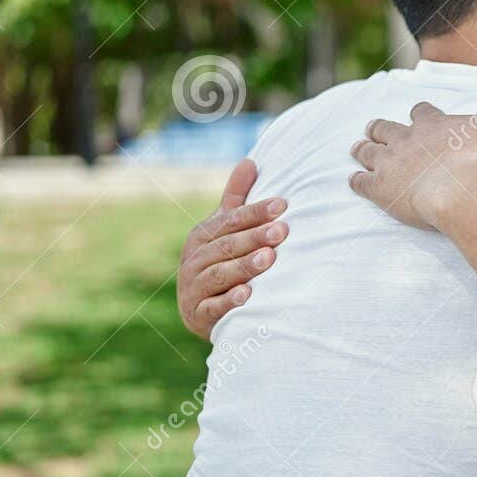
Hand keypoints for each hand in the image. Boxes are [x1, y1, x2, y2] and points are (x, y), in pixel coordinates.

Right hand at [177, 158, 289, 339]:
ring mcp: (193, 288)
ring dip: (244, 266)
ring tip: (269, 258)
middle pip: (227, 246)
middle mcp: (194, 260)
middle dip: (255, 237)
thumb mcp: (225, 231)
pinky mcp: (197, 315)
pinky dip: (230, 301)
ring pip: (220, 274)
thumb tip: (250, 161)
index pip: (230, 220)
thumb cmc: (221, 262)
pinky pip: (213, 307)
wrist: (202, 312)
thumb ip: (236, 200)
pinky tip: (248, 295)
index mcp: (201, 237)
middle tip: (282, 231)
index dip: (256, 212)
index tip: (283, 205)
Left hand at [349, 91, 476, 228]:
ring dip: (362, 149)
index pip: (420, 112)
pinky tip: (353, 180)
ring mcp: (389, 162)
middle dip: (378, 129)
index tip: (417, 115)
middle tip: (372, 128)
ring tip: (356, 148)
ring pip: (368, 151)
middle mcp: (405, 139)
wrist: (465, 189)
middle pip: (385, 129)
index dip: (418, 114)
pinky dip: (356, 181)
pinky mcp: (379, 187)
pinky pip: (361, 182)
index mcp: (431, 124)